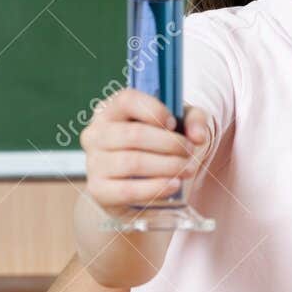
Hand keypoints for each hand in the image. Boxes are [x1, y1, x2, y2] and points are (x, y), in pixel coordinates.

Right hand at [80, 87, 211, 217]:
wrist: (139, 185)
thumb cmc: (157, 145)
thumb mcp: (178, 125)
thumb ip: (193, 120)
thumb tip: (198, 136)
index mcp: (111, 110)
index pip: (126, 100)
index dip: (154, 110)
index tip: (173, 123)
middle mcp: (95, 134)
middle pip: (134, 134)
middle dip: (170, 144)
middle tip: (190, 151)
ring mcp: (93, 163)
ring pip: (133, 162)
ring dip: (168, 166)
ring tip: (188, 169)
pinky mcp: (98, 190)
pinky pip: (128, 190)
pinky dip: (156, 188)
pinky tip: (174, 185)